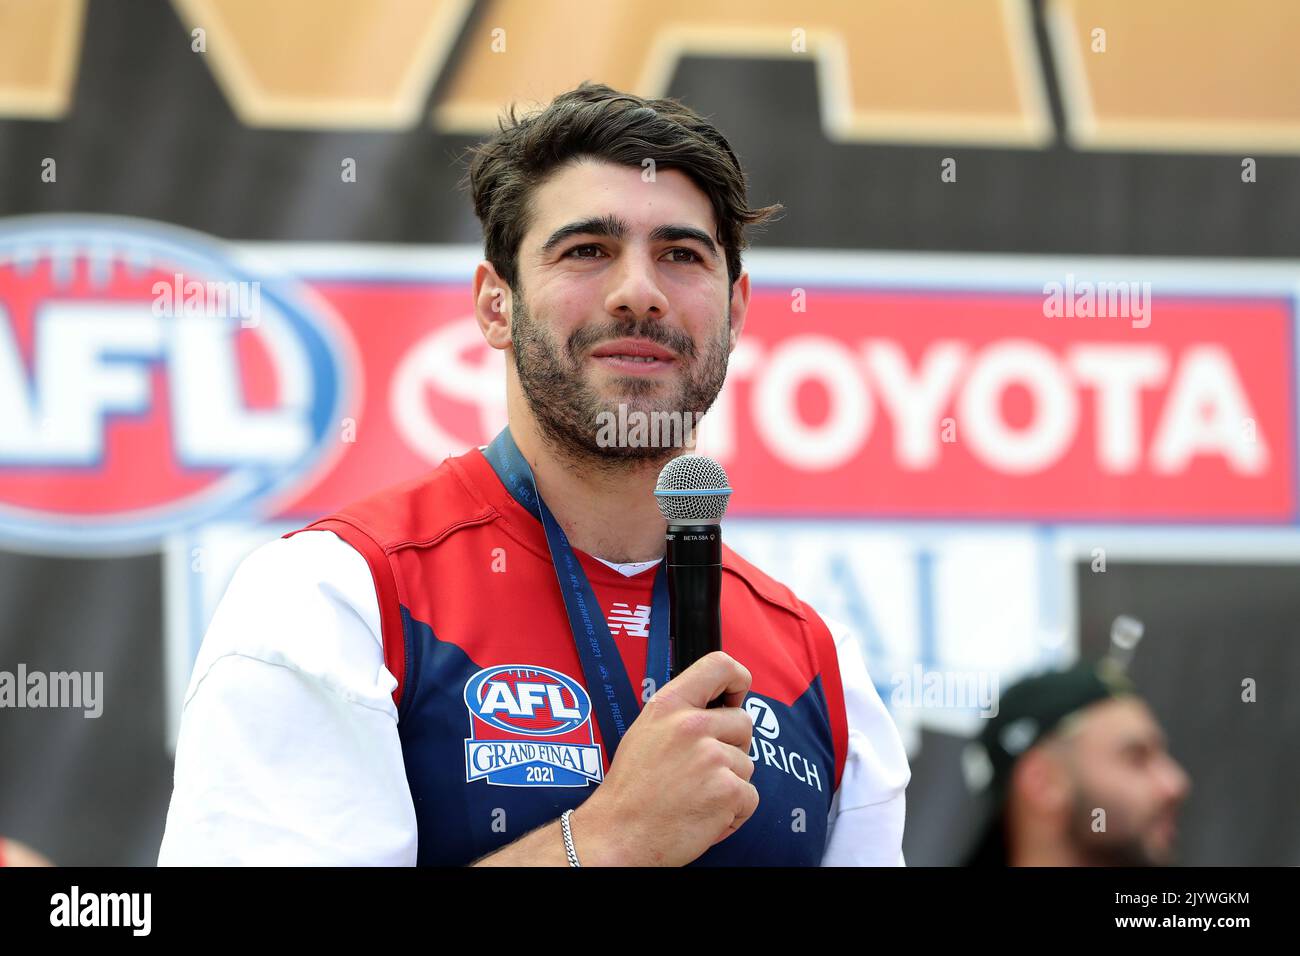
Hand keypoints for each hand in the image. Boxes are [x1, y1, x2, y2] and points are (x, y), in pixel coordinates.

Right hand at [571, 651, 757, 865]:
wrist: (617, 836)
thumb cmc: (631, 789)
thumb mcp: (646, 731)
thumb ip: (680, 713)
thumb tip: (719, 704)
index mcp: (670, 704)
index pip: (718, 665)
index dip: (737, 678)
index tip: (736, 695)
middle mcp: (693, 725)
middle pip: (743, 722)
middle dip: (731, 747)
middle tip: (699, 771)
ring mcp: (713, 757)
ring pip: (747, 764)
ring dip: (730, 783)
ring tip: (695, 796)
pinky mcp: (728, 790)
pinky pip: (750, 797)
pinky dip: (734, 813)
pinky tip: (704, 815)